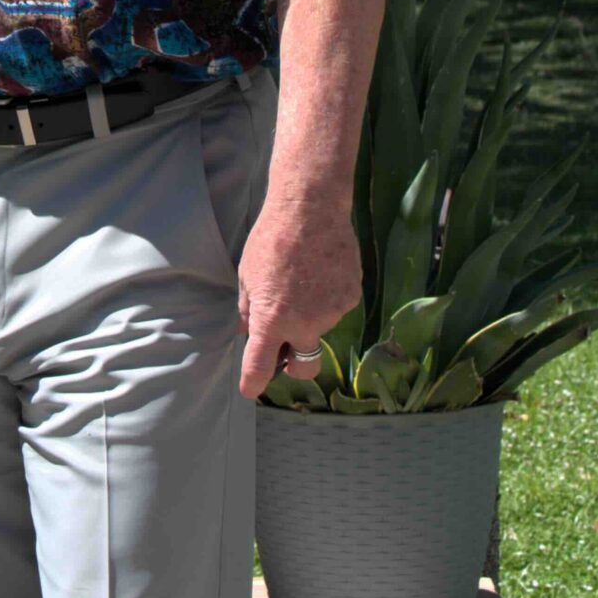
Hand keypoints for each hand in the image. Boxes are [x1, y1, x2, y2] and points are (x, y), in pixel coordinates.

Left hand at [236, 191, 360, 401]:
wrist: (311, 208)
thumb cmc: (271, 238)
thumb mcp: (247, 274)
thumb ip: (248, 309)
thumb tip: (249, 331)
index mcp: (272, 320)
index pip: (260, 368)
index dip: (253, 384)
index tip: (251, 389)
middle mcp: (304, 325)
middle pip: (304, 369)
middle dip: (294, 367)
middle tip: (285, 347)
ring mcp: (331, 314)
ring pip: (318, 331)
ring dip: (309, 318)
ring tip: (303, 278)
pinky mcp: (351, 299)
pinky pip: (335, 309)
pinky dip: (326, 299)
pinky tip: (321, 271)